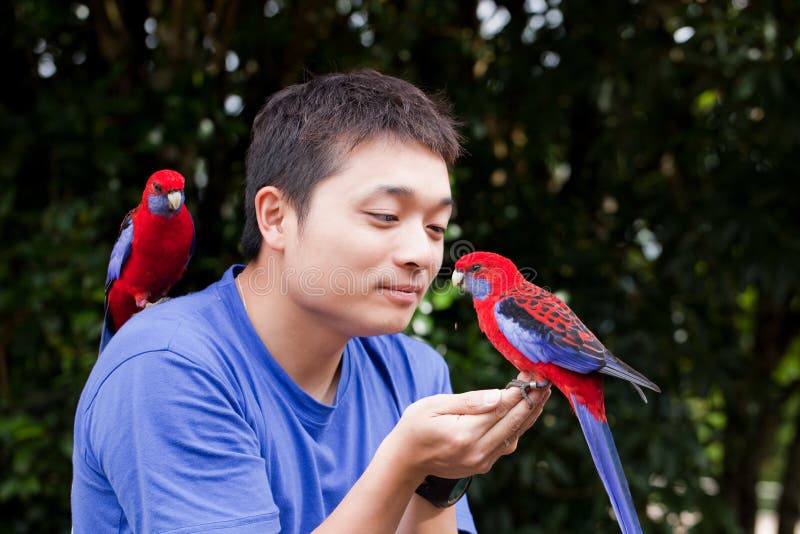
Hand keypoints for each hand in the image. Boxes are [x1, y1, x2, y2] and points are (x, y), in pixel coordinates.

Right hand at [380, 371, 550, 481]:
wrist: (405, 461)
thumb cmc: (415, 426)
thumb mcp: (433, 405)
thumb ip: (468, 401)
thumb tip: (499, 395)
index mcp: (464, 433)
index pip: (501, 408)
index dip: (519, 390)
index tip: (532, 373)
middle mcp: (477, 451)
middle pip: (514, 422)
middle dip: (532, 400)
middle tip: (546, 380)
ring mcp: (482, 461)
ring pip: (515, 434)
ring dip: (530, 413)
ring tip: (541, 392)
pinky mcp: (484, 464)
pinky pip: (508, 443)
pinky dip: (519, 425)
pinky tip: (525, 410)